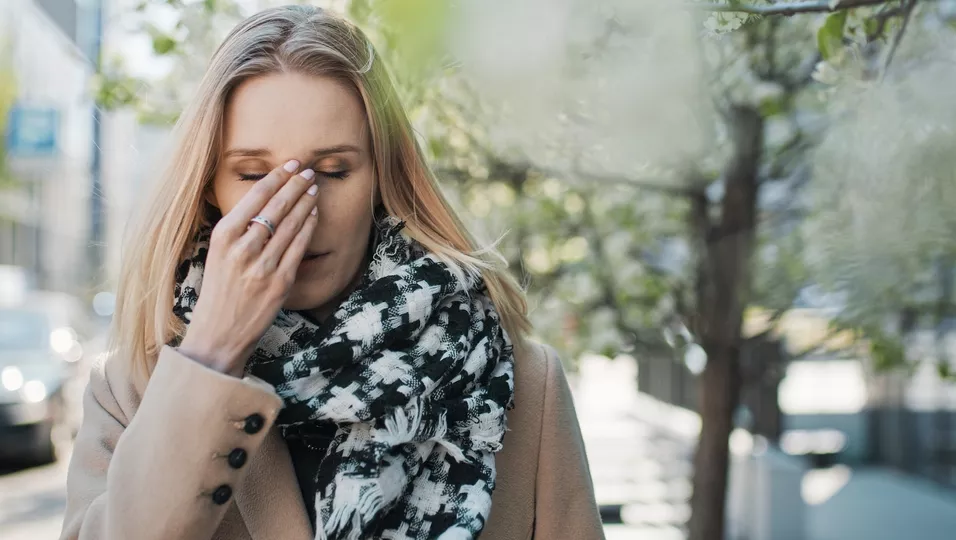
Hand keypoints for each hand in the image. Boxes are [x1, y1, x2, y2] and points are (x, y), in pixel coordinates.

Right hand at [178, 159, 317, 376]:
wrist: (218, 333)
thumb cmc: (218, 291)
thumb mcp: (217, 254)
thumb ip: (237, 230)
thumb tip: (262, 202)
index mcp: (223, 236)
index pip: (255, 197)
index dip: (276, 178)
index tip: (289, 164)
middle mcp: (242, 248)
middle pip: (276, 207)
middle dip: (295, 185)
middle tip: (308, 170)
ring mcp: (263, 266)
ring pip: (291, 225)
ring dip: (305, 202)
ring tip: (313, 187)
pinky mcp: (280, 283)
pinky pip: (299, 248)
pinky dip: (308, 227)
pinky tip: (314, 214)